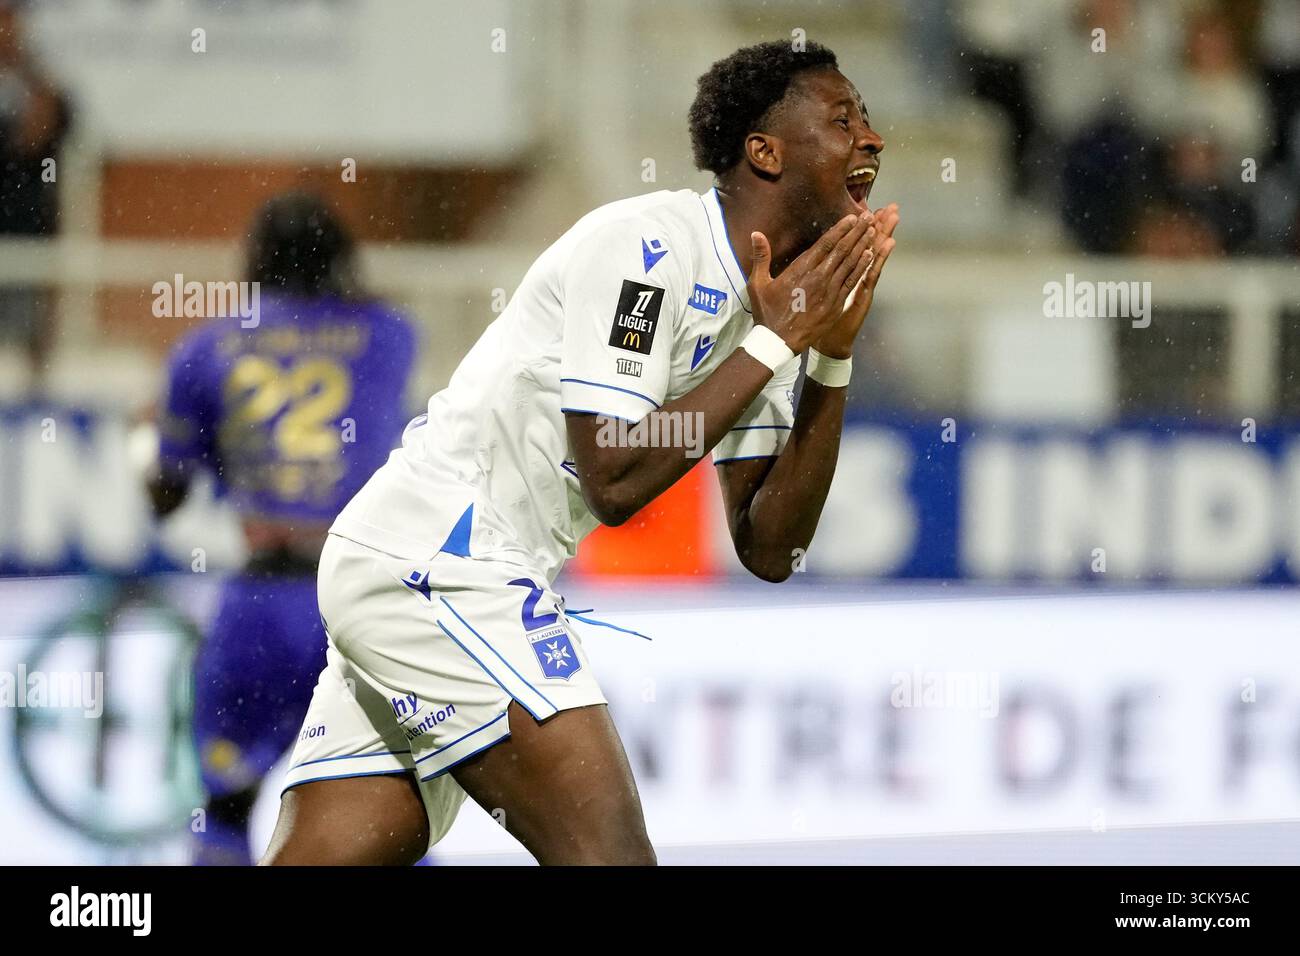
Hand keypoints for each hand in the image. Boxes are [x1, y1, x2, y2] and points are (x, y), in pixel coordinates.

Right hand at [747, 213, 875, 354]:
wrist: (778, 341)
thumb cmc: (767, 312)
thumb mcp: (758, 284)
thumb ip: (761, 257)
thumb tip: (756, 233)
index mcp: (801, 270)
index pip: (825, 244)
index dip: (840, 229)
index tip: (852, 217)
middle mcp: (819, 278)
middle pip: (842, 250)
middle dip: (856, 232)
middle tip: (869, 218)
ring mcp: (830, 292)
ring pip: (850, 264)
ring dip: (862, 246)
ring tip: (873, 231)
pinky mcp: (836, 304)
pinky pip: (852, 282)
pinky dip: (862, 268)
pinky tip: (869, 256)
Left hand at [813, 203, 898, 358]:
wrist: (828, 345)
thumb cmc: (816, 320)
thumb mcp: (811, 293)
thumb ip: (805, 272)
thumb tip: (800, 256)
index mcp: (840, 272)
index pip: (852, 245)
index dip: (862, 228)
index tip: (871, 208)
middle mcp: (853, 277)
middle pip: (867, 246)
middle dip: (878, 225)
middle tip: (892, 205)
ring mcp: (859, 286)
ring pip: (872, 255)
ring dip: (883, 235)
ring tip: (894, 217)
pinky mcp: (861, 297)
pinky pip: (870, 274)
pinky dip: (878, 260)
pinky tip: (886, 245)